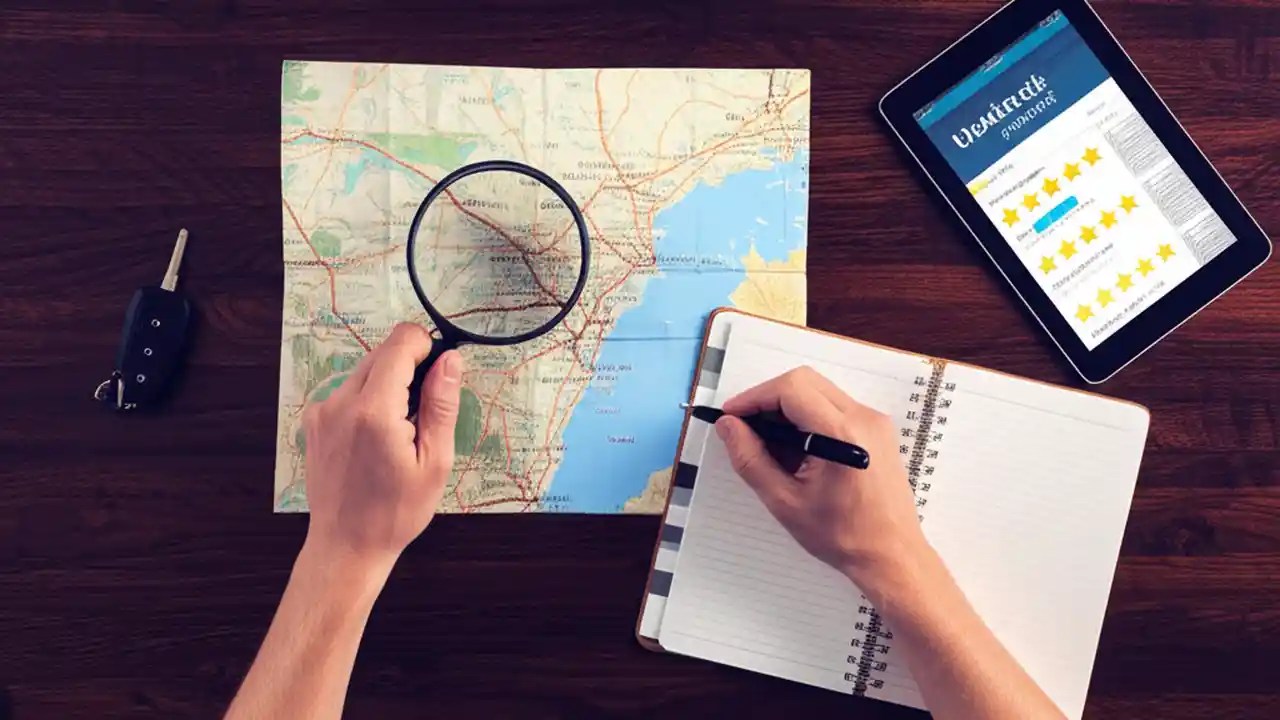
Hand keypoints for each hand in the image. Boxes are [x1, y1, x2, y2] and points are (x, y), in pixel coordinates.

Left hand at [301, 323, 463, 568]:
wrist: (346, 546)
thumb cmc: (396, 512)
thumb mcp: (434, 462)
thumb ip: (442, 404)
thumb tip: (451, 360)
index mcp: (374, 411)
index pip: (399, 344)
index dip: (425, 346)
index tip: (439, 368)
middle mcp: (340, 403)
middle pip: (381, 353)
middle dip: (408, 369)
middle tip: (424, 412)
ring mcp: (322, 411)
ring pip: (363, 372)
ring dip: (387, 387)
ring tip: (400, 431)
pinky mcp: (313, 421)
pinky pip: (347, 393)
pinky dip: (367, 402)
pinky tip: (377, 439)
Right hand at [715, 366, 930, 601]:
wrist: (891, 555)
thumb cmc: (842, 536)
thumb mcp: (785, 502)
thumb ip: (751, 459)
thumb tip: (728, 426)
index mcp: (843, 434)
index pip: (790, 389)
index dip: (754, 397)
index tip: (731, 416)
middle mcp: (864, 418)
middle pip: (804, 382)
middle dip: (768, 399)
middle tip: (745, 428)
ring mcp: (874, 421)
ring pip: (819, 391)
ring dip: (788, 409)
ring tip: (770, 446)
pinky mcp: (877, 430)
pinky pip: (834, 406)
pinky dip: (808, 418)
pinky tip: (796, 451)